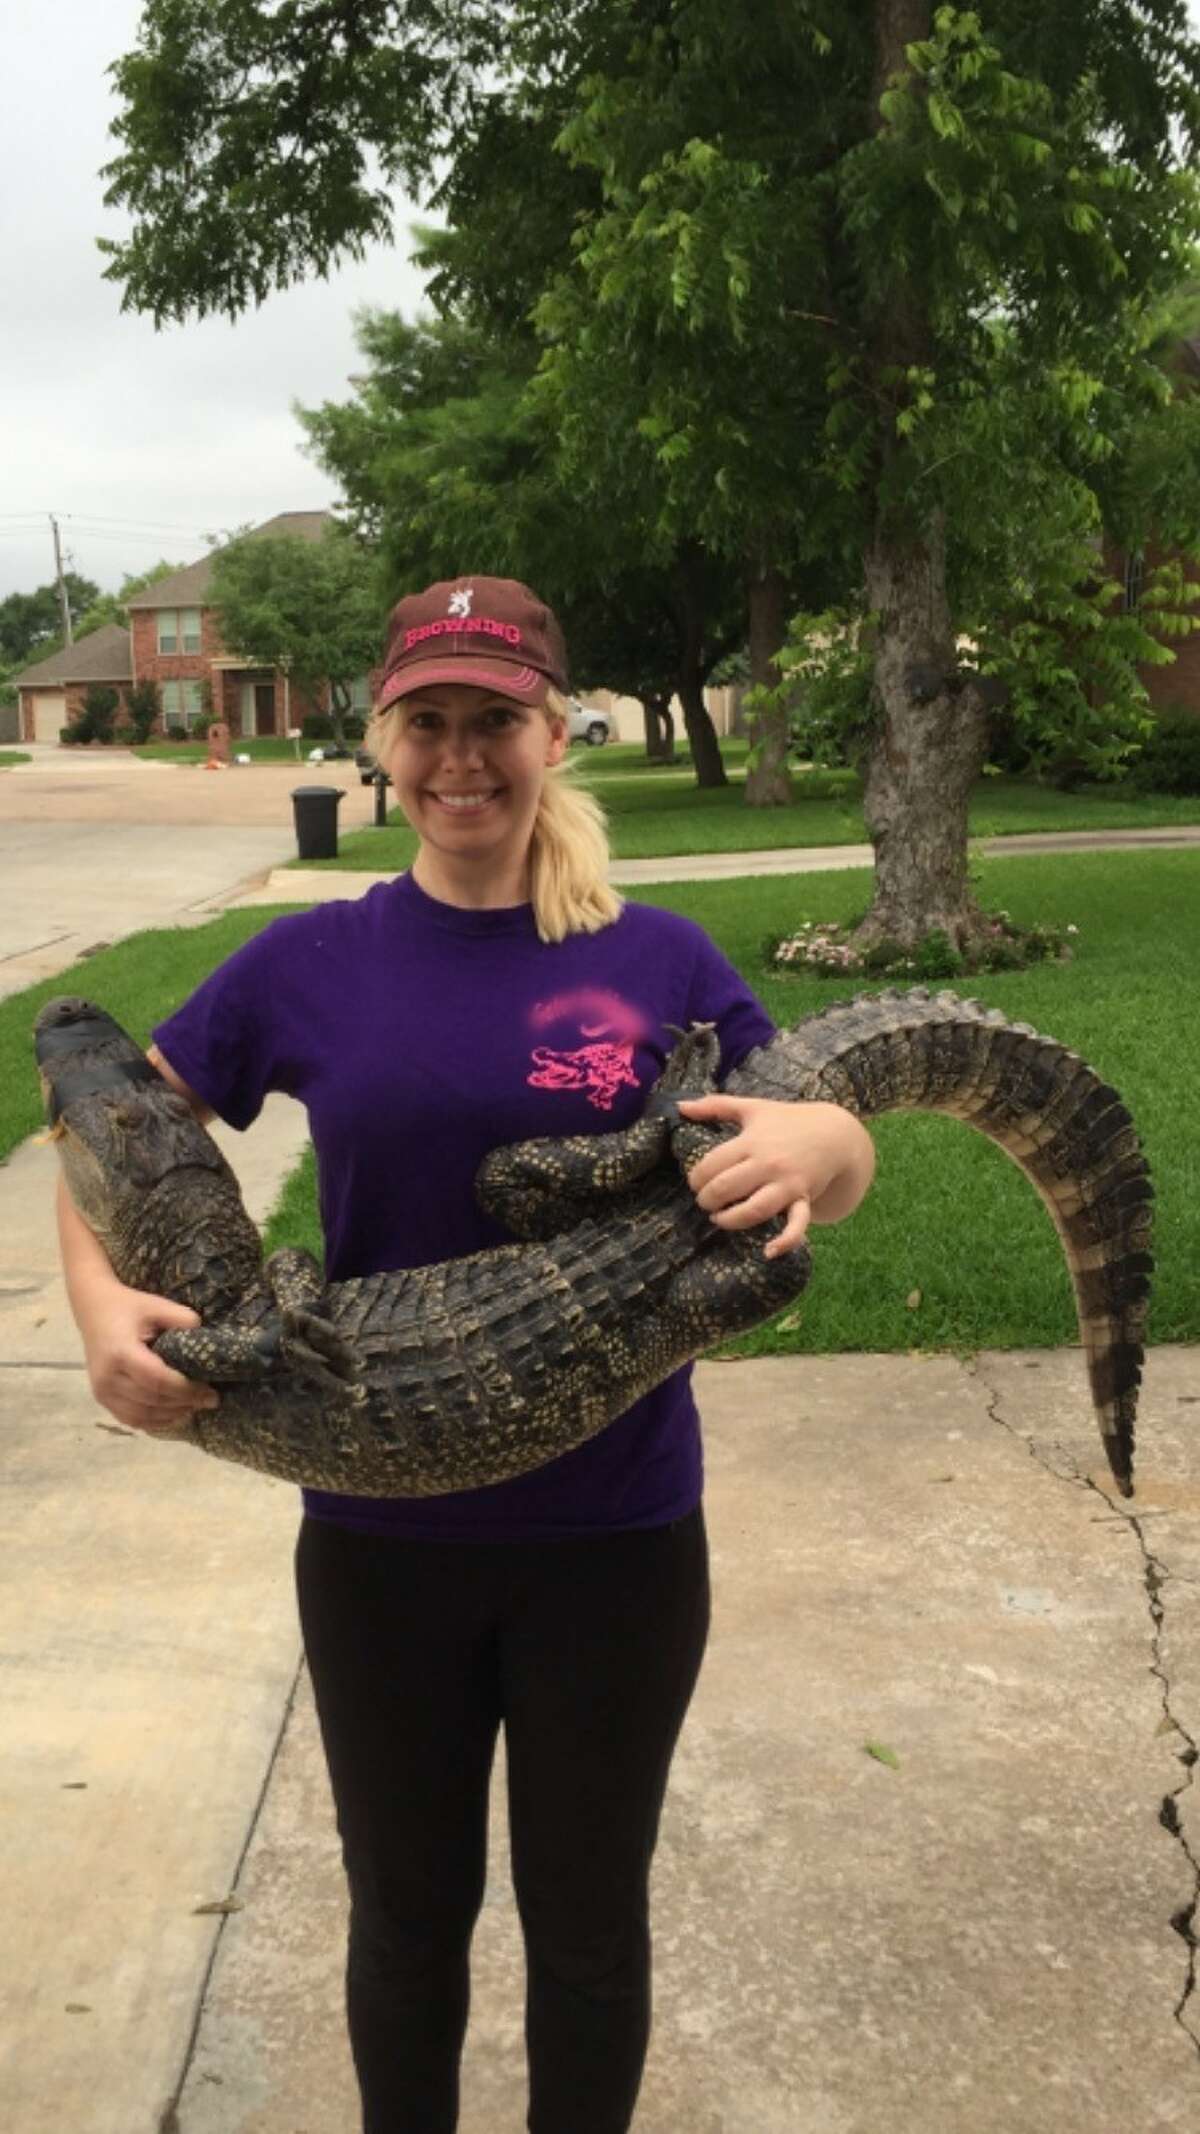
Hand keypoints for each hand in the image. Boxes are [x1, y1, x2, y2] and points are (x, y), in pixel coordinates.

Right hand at [78, 1285, 219, 1436]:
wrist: (94, 1311)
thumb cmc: (128, 1307)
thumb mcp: (156, 1305)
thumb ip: (182, 1319)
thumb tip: (205, 1337)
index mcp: (121, 1353)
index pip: (157, 1380)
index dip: (186, 1390)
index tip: (211, 1393)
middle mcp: (107, 1377)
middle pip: (151, 1400)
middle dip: (184, 1403)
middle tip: (209, 1400)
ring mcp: (102, 1391)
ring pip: (141, 1416)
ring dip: (170, 1416)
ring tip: (194, 1407)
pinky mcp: (101, 1398)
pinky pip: (129, 1419)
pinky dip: (154, 1422)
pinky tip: (173, 1415)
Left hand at [678, 1095, 872, 1256]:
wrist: (835, 1134)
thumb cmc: (788, 1120)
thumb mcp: (752, 1108)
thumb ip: (715, 1106)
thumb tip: (680, 1106)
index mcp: (751, 1141)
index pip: (712, 1164)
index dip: (696, 1178)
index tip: (696, 1182)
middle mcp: (767, 1164)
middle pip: (725, 1188)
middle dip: (707, 1200)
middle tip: (705, 1201)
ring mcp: (786, 1184)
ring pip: (752, 1210)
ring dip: (729, 1220)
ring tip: (719, 1218)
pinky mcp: (803, 1199)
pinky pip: (796, 1225)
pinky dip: (784, 1242)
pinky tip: (768, 1251)